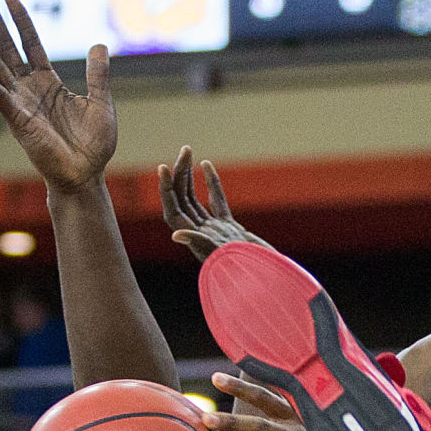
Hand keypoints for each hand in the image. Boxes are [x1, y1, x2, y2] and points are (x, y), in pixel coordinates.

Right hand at [0, 0, 115, 189]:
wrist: (86, 175)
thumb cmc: (94, 146)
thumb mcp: (100, 104)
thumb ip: (97, 76)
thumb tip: (99, 44)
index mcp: (48, 82)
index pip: (30, 43)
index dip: (21, 20)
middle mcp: (30, 89)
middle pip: (7, 47)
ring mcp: (21, 103)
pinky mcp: (18, 121)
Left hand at [158, 147, 270, 261]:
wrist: (266, 279)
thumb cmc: (244, 269)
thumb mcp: (220, 255)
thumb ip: (198, 242)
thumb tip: (176, 235)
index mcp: (195, 239)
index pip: (174, 210)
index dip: (167, 189)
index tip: (164, 168)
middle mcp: (201, 235)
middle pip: (182, 201)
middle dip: (180, 175)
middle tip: (184, 151)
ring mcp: (214, 231)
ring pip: (194, 200)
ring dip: (189, 176)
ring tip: (189, 154)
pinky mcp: (229, 228)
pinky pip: (217, 202)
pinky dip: (212, 183)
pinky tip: (206, 165)